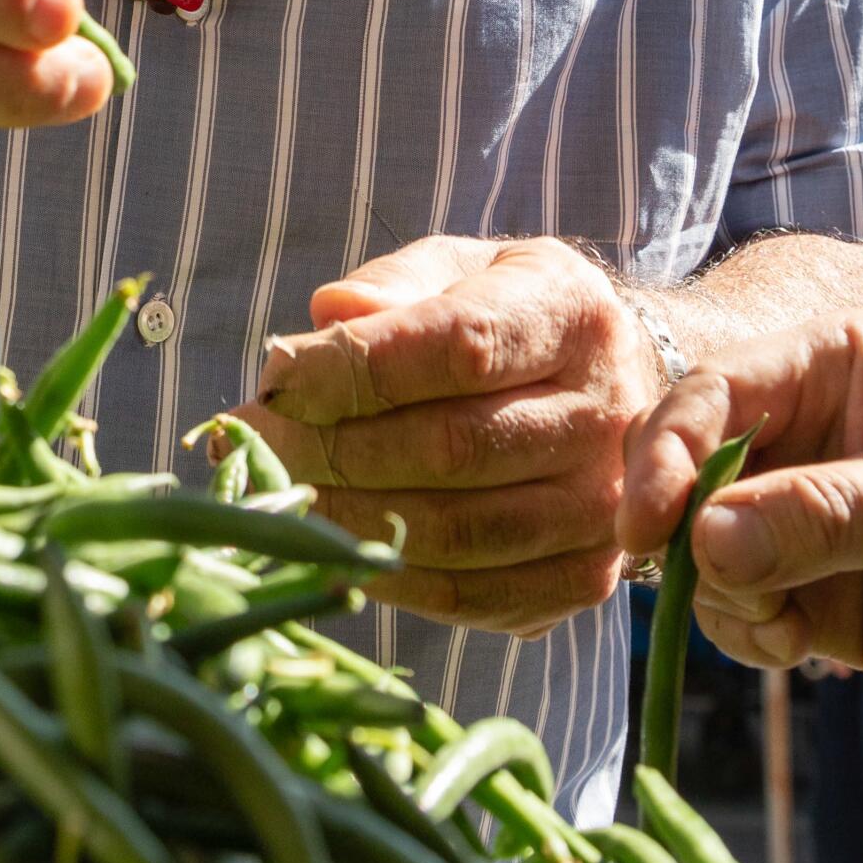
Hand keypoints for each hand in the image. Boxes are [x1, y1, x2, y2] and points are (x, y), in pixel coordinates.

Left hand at [241, 235, 657, 633]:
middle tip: (252, 438)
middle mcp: (605, 413)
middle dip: (333, 443)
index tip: (277, 375)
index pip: (461, 346)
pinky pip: (468, 593)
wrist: (610, 392)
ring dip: (346, 514)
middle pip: (454, 445)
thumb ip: (391, 285)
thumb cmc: (503, 315)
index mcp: (570, 312)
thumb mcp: (454, 269)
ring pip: (458, 529)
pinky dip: (385, 571)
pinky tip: (328, 539)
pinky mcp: (579, 580)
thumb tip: (330, 318)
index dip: (358, 366)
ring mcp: (599, 508)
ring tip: (273, 489)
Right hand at [617, 317, 862, 688]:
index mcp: (824, 367)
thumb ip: (825, 512)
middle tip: (684, 580)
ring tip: (778, 623)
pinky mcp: (813, 591)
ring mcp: (800, 516)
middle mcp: (797, 435)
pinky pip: (740, 608)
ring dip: (719, 593)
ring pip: (704, 549)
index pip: (714, 391)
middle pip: (690, 472)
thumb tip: (705, 541)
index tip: (646, 522)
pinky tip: (793, 646)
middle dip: (681, 529)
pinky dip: (747, 632)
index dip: (668, 451)